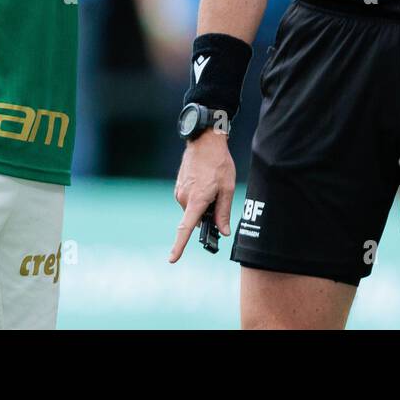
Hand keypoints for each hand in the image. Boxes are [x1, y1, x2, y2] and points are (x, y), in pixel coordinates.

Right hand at [169, 131, 234, 262]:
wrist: (204, 141)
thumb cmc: (218, 163)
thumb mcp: (227, 188)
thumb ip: (223, 211)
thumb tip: (223, 231)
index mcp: (196, 200)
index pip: (185, 228)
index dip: (179, 246)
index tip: (172, 258)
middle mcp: (184, 198)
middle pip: (194, 219)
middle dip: (206, 216)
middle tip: (219, 199)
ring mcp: (179, 192)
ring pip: (192, 209)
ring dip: (202, 205)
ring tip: (212, 185)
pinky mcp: (178, 186)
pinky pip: (188, 199)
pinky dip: (197, 197)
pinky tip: (205, 181)